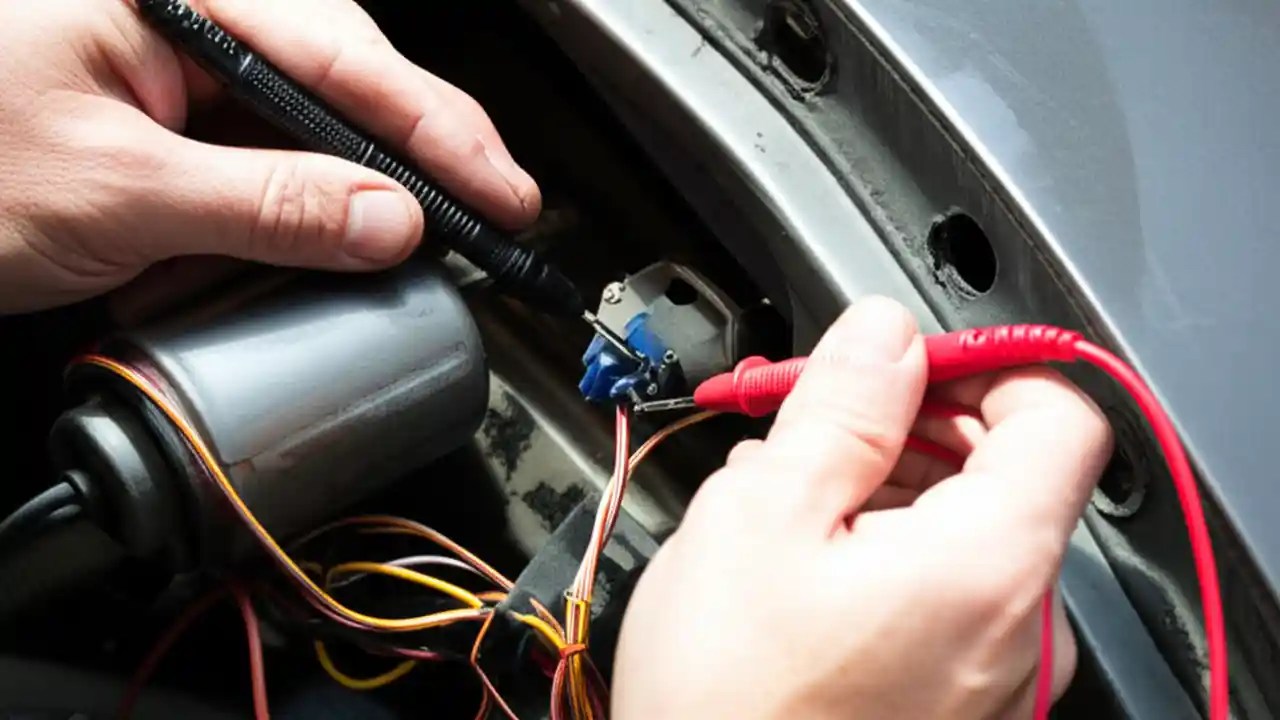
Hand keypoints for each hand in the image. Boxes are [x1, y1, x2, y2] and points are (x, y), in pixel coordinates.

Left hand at [0, 0, 537, 312]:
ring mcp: (168, 64)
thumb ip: (267, 203)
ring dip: (352, 187)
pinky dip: (285, 204)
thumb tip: (386, 219)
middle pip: (339, 77)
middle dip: (415, 155)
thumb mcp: (116, 192)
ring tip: (409, 241)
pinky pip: (251, 151)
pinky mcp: (157, 115)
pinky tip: (306, 243)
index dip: (441, 133)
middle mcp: (178, 17)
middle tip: (487, 218)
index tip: (505, 196)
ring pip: (302, 121)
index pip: (344, 56)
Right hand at [613, 298, 1112, 718]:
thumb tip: (886, 334)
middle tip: (810, 437)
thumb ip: (842, 407)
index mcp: (989, 565)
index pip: (1056, 414)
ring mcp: (997, 679)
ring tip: (784, 517)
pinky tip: (803, 576)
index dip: (978, 367)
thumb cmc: (727, 702)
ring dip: (883, 499)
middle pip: (1005, 474)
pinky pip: (947, 601)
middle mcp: (1021, 630)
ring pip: (964, 536)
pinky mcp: (962, 708)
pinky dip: (886, 564)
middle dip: (907, 433)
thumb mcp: (762, 517)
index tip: (901, 367)